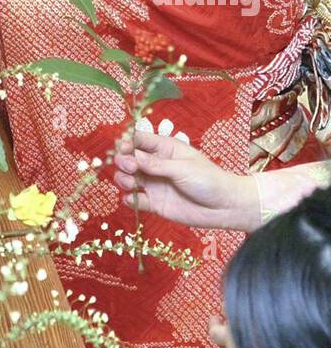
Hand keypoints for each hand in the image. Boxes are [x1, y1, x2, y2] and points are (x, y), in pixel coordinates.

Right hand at [113, 128, 259, 231]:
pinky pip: (136, 200)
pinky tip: (132, 198)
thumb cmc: (208, 180)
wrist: (224, 207)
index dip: (127, 142)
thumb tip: (131, 157)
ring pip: (128, 178)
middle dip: (123, 161)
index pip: (139, 140)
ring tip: (131, 183)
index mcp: (164, 149)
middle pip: (129, 159)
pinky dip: (129, 199)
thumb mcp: (182, 168)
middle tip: (130, 167)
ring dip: (123, 179)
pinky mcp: (155, 203)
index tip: (123, 148)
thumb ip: (156, 165)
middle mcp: (156, 165)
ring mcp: (154, 184)